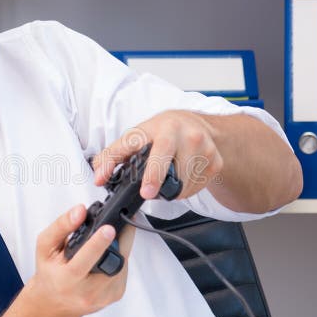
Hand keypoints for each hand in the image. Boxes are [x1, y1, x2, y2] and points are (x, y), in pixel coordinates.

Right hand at [26, 205, 135, 316]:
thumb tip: (80, 210)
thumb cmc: (50, 274)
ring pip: (122, 263)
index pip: (85, 260)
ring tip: (105, 240)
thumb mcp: (45, 247)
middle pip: (113, 261)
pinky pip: (124, 270)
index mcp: (66, 280)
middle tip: (119, 220)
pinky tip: (106, 256)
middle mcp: (87, 292)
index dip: (98, 243)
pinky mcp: (116, 295)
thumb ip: (61, 225)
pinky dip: (119, 258)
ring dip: (119, 246)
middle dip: (120, 238)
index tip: (108, 229)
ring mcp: (105, 296)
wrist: (55, 303)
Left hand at [91, 110, 221, 200]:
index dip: (152, 175)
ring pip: (185, 185)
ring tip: (166, 176)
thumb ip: (113, 155)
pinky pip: (196, 188)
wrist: (195, 123)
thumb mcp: (135, 135)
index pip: (159, 153)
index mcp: (166, 128)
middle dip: (160, 185)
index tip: (146, 193)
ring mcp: (206, 149)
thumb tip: (100, 177)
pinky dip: (185, 189)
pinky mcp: (216, 162)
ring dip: (171, 189)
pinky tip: (181, 176)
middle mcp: (189, 136)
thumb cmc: (161, 130)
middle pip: (174, 174)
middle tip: (149, 191)